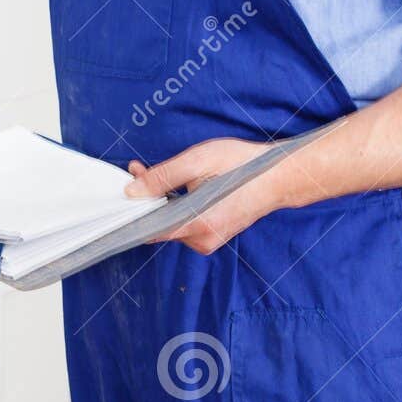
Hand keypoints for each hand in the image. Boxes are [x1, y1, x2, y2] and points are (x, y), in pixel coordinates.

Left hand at [124, 136, 283, 254]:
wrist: (278, 176)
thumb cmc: (242, 165)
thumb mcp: (197, 161)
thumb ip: (162, 178)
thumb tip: (132, 191)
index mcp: (197, 225)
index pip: (149, 229)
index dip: (133, 209)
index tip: (124, 189)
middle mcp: (203, 240)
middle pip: (159, 225)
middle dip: (147, 198)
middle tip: (140, 170)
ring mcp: (210, 240)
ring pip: (171, 225)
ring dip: (162, 202)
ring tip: (162, 175)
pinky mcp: (213, 235)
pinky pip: (185, 224)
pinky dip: (177, 207)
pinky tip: (180, 188)